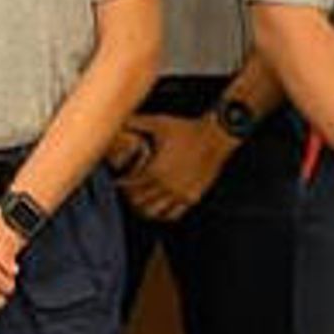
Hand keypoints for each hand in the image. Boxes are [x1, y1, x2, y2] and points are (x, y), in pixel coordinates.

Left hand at [115, 114, 233, 220]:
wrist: (214, 137)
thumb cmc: (186, 129)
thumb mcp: (160, 123)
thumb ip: (138, 122)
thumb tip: (120, 118)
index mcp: (154, 170)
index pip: (130, 187)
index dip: (121, 186)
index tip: (118, 182)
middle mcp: (165, 186)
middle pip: (139, 202)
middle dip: (130, 197)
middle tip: (127, 191)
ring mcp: (179, 194)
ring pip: (154, 212)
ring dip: (144, 208)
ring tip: (140, 202)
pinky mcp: (192, 197)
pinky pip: (173, 214)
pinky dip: (163, 214)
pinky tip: (159, 208)